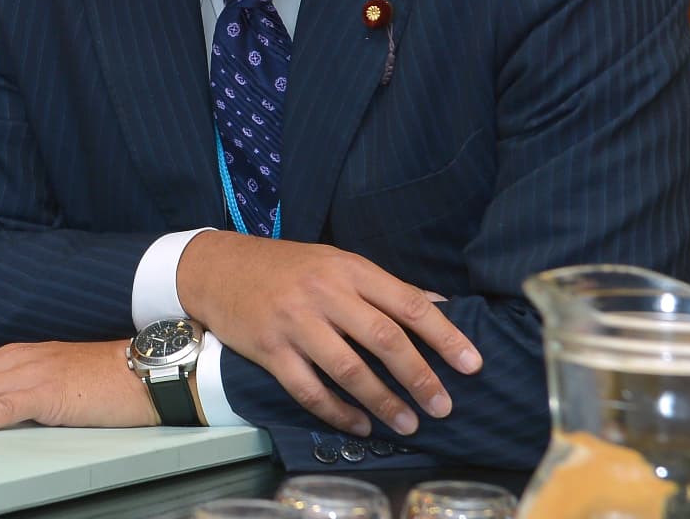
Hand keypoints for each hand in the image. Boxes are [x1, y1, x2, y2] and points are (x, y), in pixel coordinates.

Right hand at [177, 232, 481, 437]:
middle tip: (443, 406)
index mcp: (348, 269)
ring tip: (409, 424)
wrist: (218, 267)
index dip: (445, 336)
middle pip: (384, 339)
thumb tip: (439, 306)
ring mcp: (294, 323)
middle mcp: (323, 294)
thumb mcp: (335, 262)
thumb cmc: (285, 267)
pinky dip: (337, 412)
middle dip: (420, 377)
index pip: (408, 303)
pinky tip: (359, 426)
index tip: (472, 364)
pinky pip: (309, 389)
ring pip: (349, 369)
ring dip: (383, 402)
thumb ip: (383, 287)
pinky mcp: (270, 350)